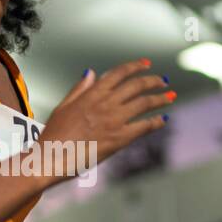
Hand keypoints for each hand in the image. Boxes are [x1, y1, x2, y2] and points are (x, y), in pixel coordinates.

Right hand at [33, 59, 172, 189]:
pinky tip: (163, 119)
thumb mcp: (64, 106)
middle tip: (163, 81)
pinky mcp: (119, 139)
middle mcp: (105, 103)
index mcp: (92, 93)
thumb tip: (91, 72)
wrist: (51, 158)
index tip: (147, 64)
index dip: (136, 66)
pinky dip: (156, 121)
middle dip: (153, 81)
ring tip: (169, 96)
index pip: (119, 73)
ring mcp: (114, 121)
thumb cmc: (54, 135)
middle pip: (136, 85)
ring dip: (160, 98)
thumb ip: (80, 88)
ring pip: (144, 103)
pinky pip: (144, 126)